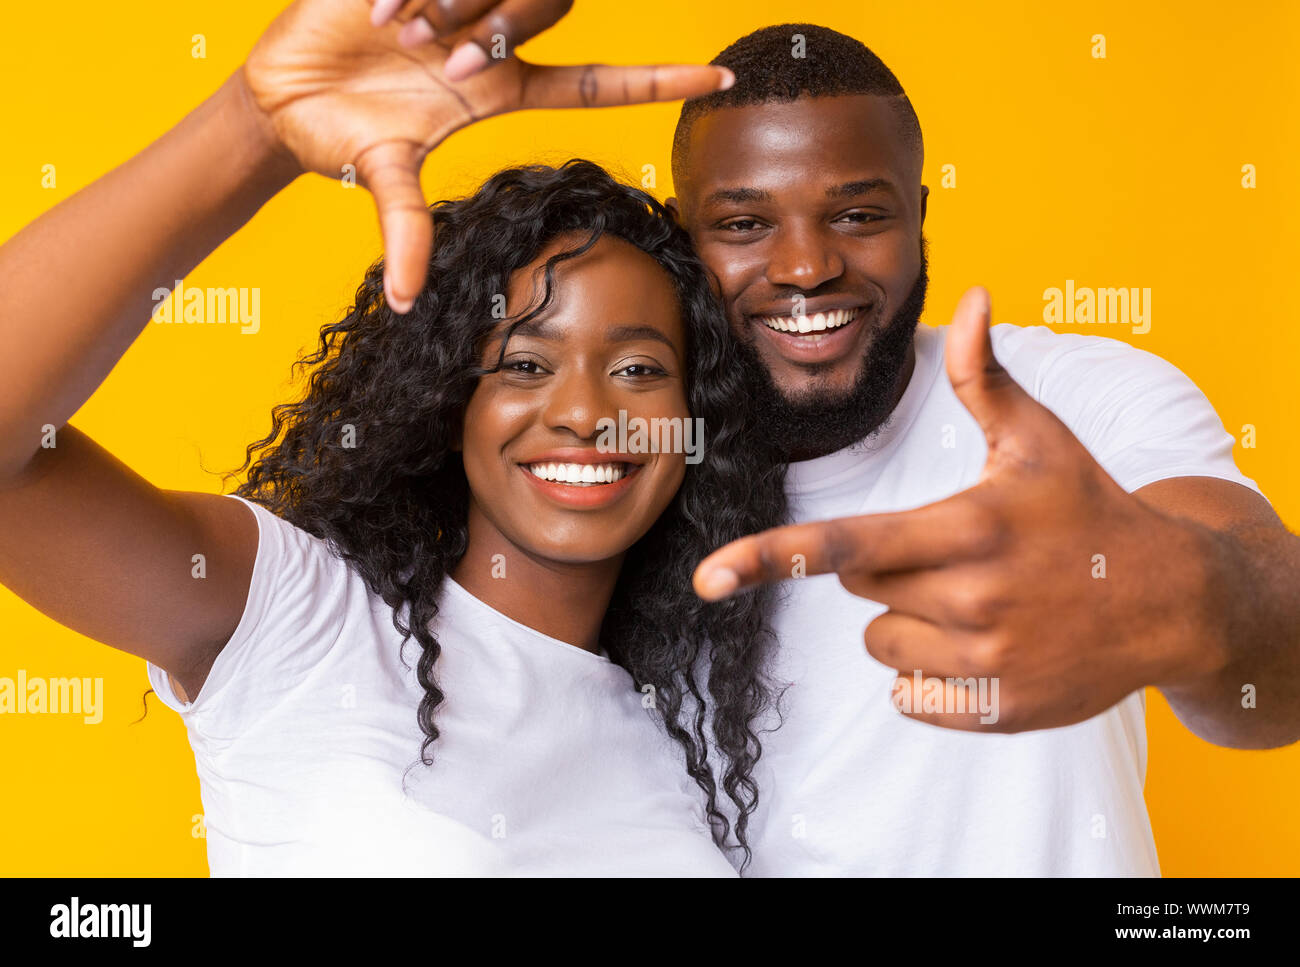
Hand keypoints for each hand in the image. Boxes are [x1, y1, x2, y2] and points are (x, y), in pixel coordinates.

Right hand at [242, 0, 731, 311]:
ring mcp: (457, 1)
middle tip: (431, 59)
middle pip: (548, 6)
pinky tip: (376, 7)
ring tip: (395, 32)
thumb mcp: (378, 175)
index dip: (656, 82)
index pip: (597, 83)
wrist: (279, 94)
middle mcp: (491, 41)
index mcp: (500, 90)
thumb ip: (403, 226)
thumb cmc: (338, 136)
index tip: (717, 79)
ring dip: (449, 2)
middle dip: (494, 24)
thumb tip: (405, 299)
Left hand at [693, 287, 1227, 732]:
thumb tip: (975, 296)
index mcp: (967, 528)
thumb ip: (985, 375)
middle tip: (952, 552)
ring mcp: (984, 661)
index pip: (847, 545)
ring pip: (878, 643)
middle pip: (858, 587)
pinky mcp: (993, 708)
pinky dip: (930, 673)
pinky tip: (986, 645)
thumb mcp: (1040, 439)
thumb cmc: (1090, 509)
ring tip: (976, 601)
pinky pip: (908, 694)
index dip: (771, 556)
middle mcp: (970, 599)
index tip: (709, 579)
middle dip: (886, 568)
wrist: (1173, 602)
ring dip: (907, 622)